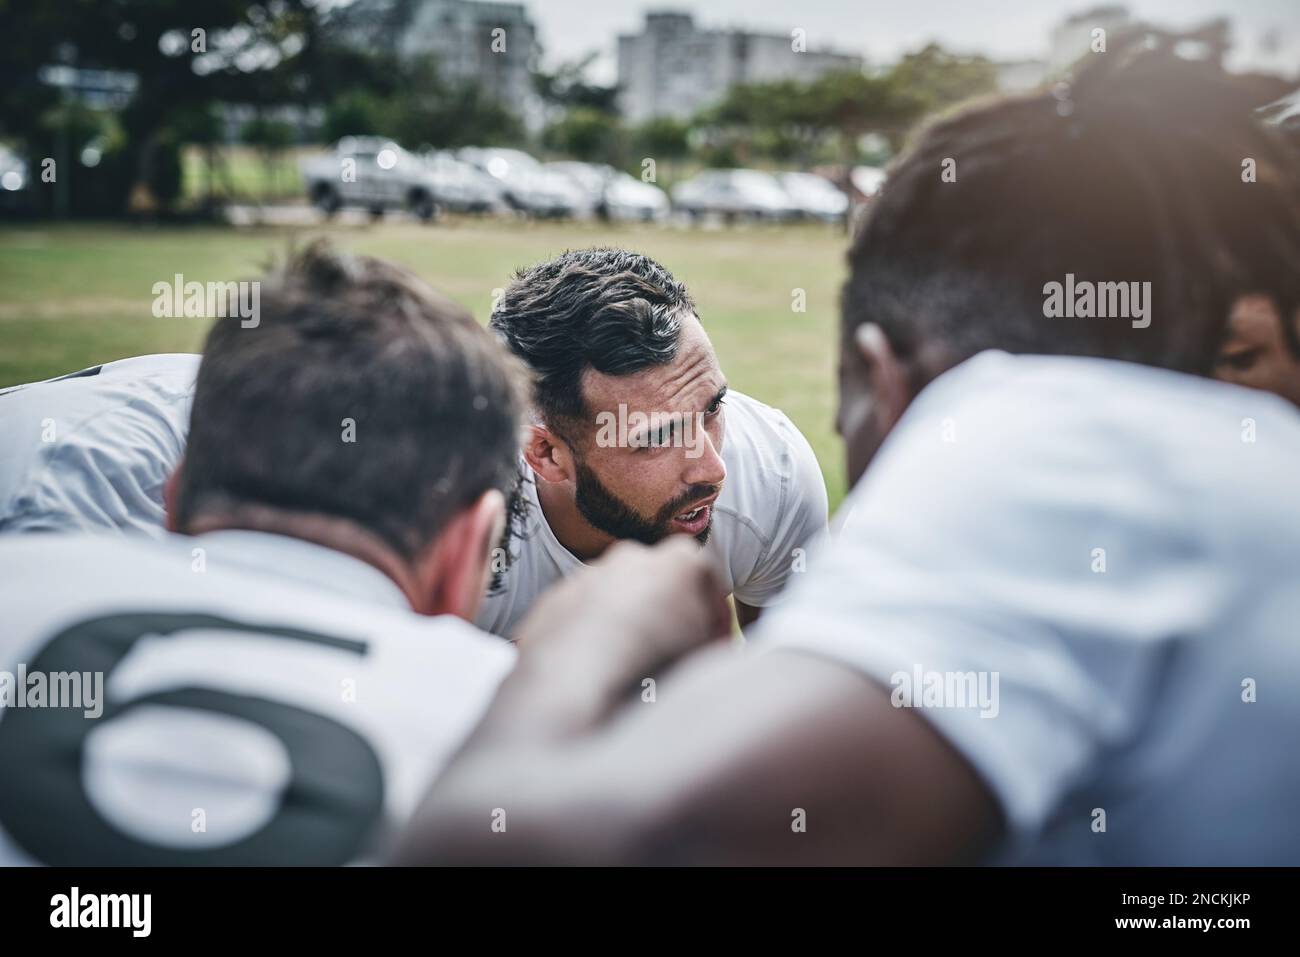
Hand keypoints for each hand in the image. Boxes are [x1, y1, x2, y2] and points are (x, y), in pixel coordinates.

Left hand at [488, 538, 730, 742]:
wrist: (572, 684)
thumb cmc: (651, 670)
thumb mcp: (707, 656)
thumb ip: (711, 640)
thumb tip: (708, 647)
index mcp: (678, 562)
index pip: (706, 578)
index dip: (713, 614)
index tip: (711, 643)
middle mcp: (631, 558)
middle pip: (657, 580)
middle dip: (664, 611)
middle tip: (668, 652)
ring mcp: (587, 576)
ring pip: (614, 595)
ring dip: (622, 622)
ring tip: (626, 667)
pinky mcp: (553, 600)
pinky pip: (577, 613)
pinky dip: (586, 634)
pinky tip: (591, 669)